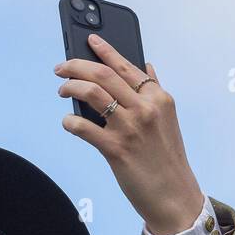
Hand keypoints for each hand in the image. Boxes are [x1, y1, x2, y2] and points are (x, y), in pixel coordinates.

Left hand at [55, 34, 203, 234]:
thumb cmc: (167, 158)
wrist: (174, 195)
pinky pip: (83, 128)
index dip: (104, 50)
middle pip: (103, 73)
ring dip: (71, 87)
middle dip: (76, 65)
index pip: (126, 65)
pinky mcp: (116, 149)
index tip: (89, 40)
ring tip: (62, 90)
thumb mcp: (167, 118)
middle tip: (61, 68)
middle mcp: (145, 108)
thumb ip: (155, 90)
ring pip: (92, 92)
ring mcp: (130, 127)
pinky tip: (68, 123)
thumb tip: (146, 66)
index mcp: (158, 97)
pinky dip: (71, 122)